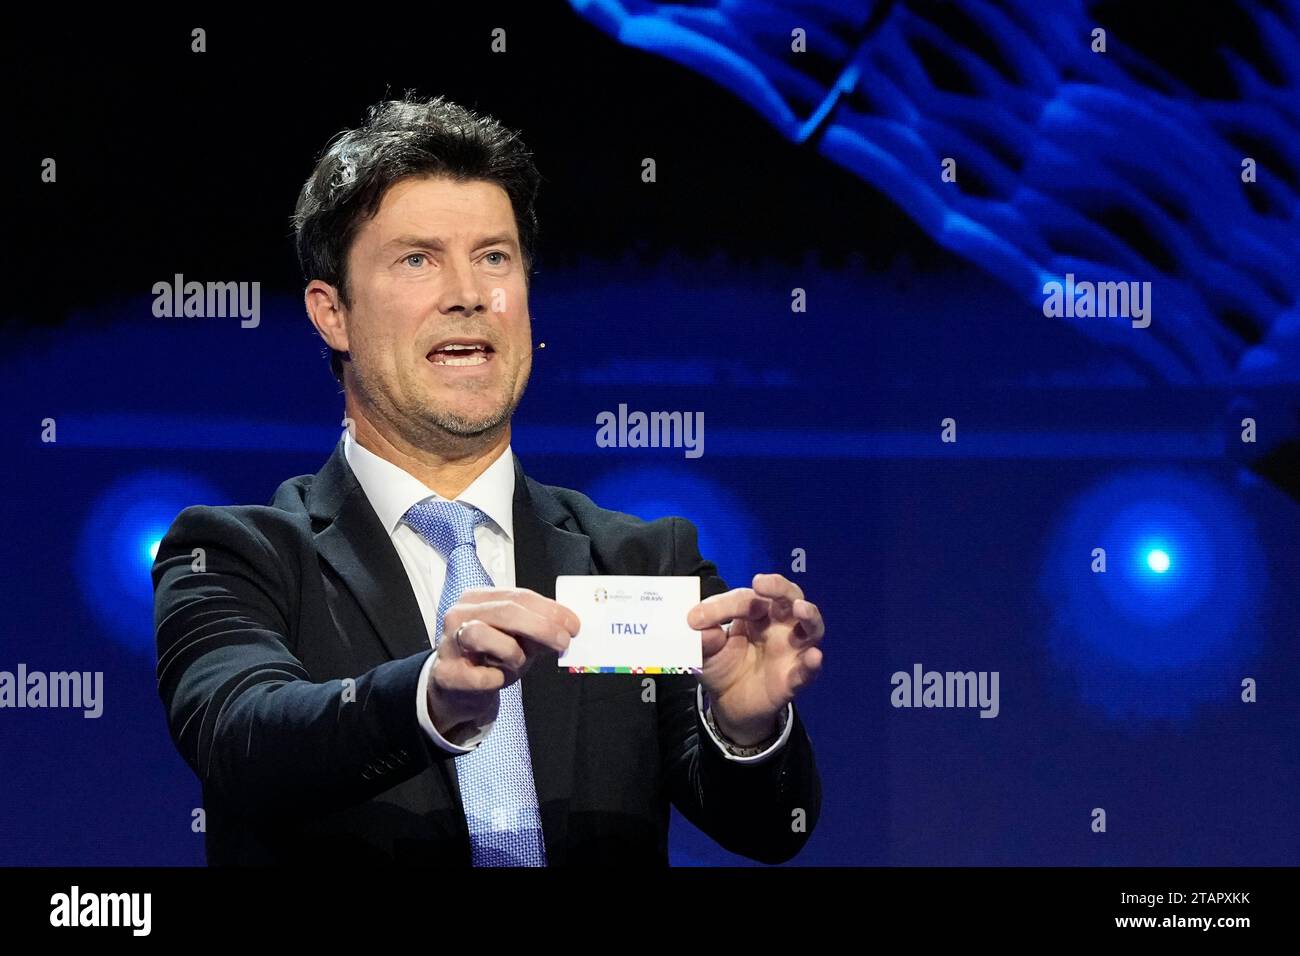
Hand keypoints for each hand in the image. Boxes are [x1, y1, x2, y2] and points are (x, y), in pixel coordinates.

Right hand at [427, 587, 580, 740]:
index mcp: (479, 599)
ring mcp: (449, 642)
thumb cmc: (490, 658)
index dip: (549, 610)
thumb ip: (538, 630)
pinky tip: (497, 678)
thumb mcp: (517, 639)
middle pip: (504, 611)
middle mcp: (459, 614)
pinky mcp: (446, 673)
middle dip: (540, 626)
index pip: (519, 596)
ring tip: (518, 663)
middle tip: (563, 641)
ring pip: (481, 634)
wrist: (457, 689)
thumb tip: (567, 627)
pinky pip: (479, 675)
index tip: (573, 624)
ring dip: (511, 651)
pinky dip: (496, 678)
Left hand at [686, 573, 823, 745]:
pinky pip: (808, 670)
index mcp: (756, 612)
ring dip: (809, 615)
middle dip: (779, 587)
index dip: (723, 606)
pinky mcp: (794, 679)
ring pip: (811, 627)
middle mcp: (780, 625)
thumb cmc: (722, 665)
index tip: (695, 619)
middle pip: (789, 597)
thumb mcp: (704, 650)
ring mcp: (791, 650)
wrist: (728, 703)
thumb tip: (695, 625)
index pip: (746, 599)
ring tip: (800, 608)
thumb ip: (702, 637)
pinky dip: (812, 664)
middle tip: (761, 583)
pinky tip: (813, 658)